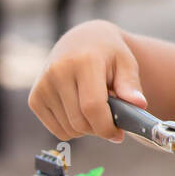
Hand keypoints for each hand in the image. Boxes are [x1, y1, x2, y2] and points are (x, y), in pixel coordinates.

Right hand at [28, 20, 146, 141]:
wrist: (81, 40)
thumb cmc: (109, 55)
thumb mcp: (126, 63)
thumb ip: (131, 85)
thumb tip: (139, 104)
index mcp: (83, 62)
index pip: (92, 106)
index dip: (106, 127)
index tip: (118, 134)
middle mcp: (57, 72)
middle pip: (80, 122)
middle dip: (99, 129)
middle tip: (111, 121)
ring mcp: (42, 86)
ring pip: (68, 129)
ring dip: (86, 129)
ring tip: (96, 109)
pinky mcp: (35, 98)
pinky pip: (57, 130)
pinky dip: (72, 128)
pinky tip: (80, 111)